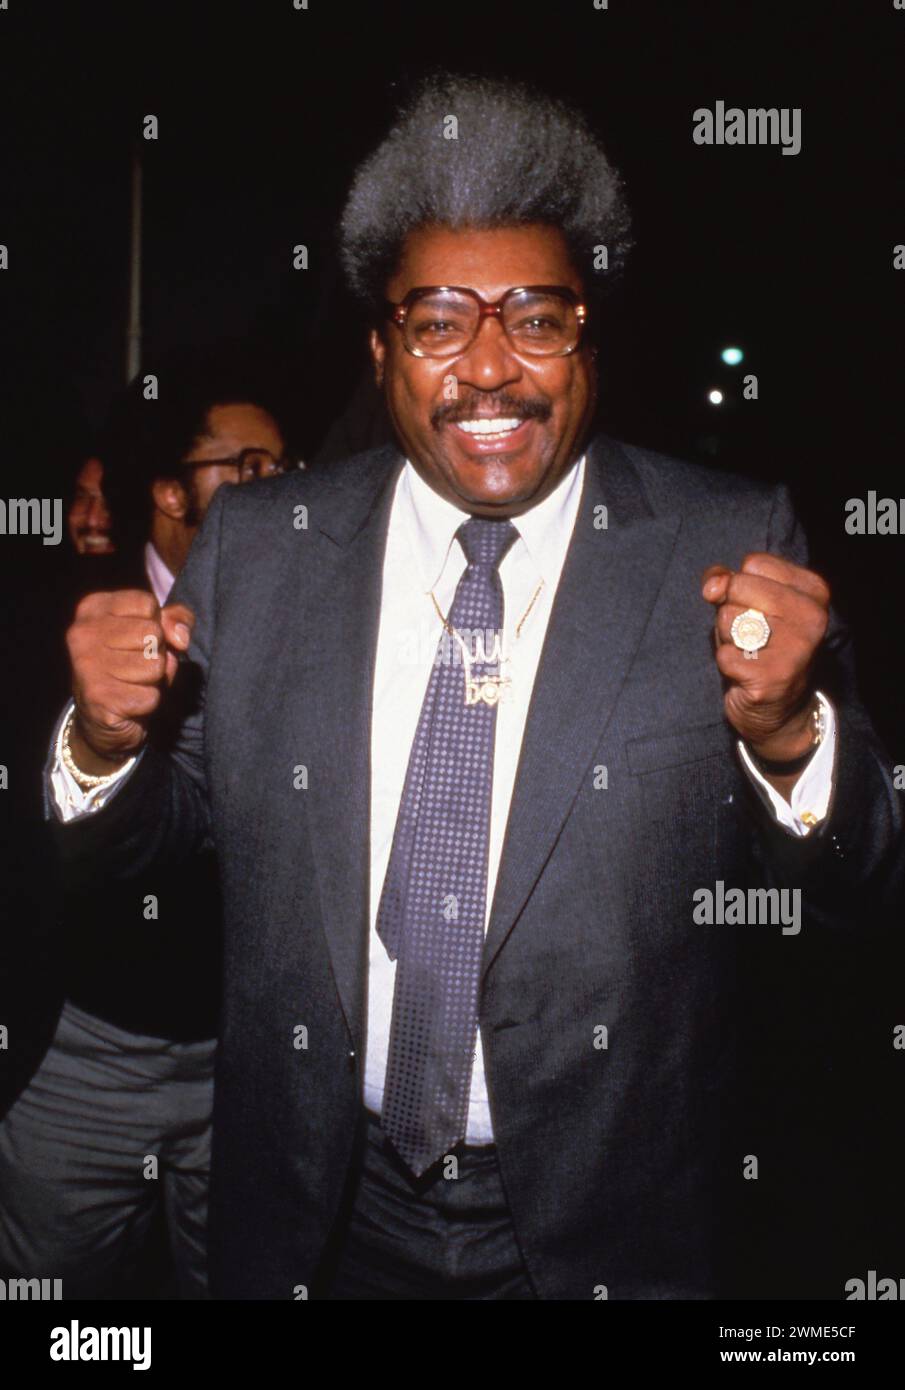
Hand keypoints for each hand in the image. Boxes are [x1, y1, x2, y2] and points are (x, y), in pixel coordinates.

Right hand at [66, 590, 194, 772]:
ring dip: (154, 680)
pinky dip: (149, 702)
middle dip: (156, 654)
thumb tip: (181, 637)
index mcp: (92, 608)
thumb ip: (174, 619)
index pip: (147, 604)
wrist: (102, 720)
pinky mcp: (98, 697)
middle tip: (135, 667)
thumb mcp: (155, 633)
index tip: (136, 641)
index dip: (156, 626)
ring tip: (133, 684)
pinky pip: (151, 695)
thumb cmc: (131, 667)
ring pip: (155, 665)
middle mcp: (83, 633)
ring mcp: (87, 665)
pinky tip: (129, 703)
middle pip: (152, 633)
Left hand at [702, 553, 829, 760]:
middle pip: (738, 587)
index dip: (740, 586)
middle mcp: (812, 617)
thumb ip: (726, 580)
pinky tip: (746, 673)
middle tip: (751, 637)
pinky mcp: (773, 677)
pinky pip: (724, 654)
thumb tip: (713, 586)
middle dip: (731, 612)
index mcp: (813, 591)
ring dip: (728, 639)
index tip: (757, 609)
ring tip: (749, 654)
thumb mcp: (746, 604)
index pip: (754, 563)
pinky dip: (726, 664)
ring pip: (728, 619)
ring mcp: (796, 648)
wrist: (777, 710)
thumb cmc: (758, 647)